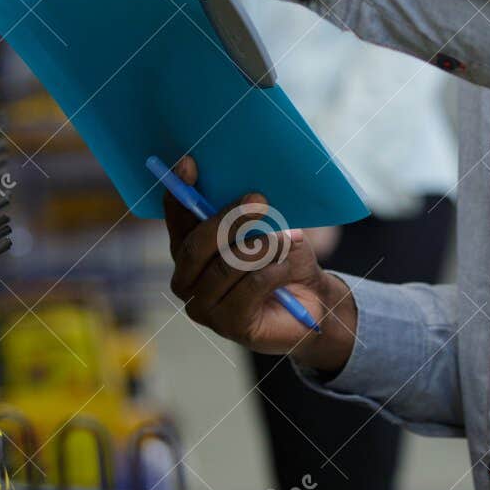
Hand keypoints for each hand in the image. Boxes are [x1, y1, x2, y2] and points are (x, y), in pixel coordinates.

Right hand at [164, 158, 357, 373]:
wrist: (312, 301)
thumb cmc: (283, 260)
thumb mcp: (266, 229)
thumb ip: (246, 214)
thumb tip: (243, 189)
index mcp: (188, 252)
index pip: (177, 219)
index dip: (180, 192)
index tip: (190, 164)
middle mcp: (186, 281)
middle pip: (197, 246)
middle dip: (228, 220)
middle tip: (258, 200)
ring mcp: (204, 307)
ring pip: (226, 266)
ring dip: (262, 248)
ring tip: (287, 238)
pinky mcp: (230, 325)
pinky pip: (251, 286)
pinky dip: (275, 270)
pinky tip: (288, 264)